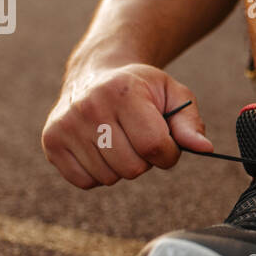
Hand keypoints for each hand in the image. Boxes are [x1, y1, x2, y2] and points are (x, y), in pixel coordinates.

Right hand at [41, 63, 211, 188]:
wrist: (97, 73)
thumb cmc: (140, 89)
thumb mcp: (172, 94)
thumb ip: (189, 122)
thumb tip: (204, 148)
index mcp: (123, 92)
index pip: (154, 146)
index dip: (168, 153)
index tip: (166, 143)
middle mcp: (89, 106)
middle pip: (132, 167)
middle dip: (145, 160)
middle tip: (139, 139)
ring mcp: (66, 125)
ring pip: (109, 177)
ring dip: (121, 167)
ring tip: (119, 140)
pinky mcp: (51, 142)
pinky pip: (85, 182)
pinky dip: (98, 173)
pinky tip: (100, 148)